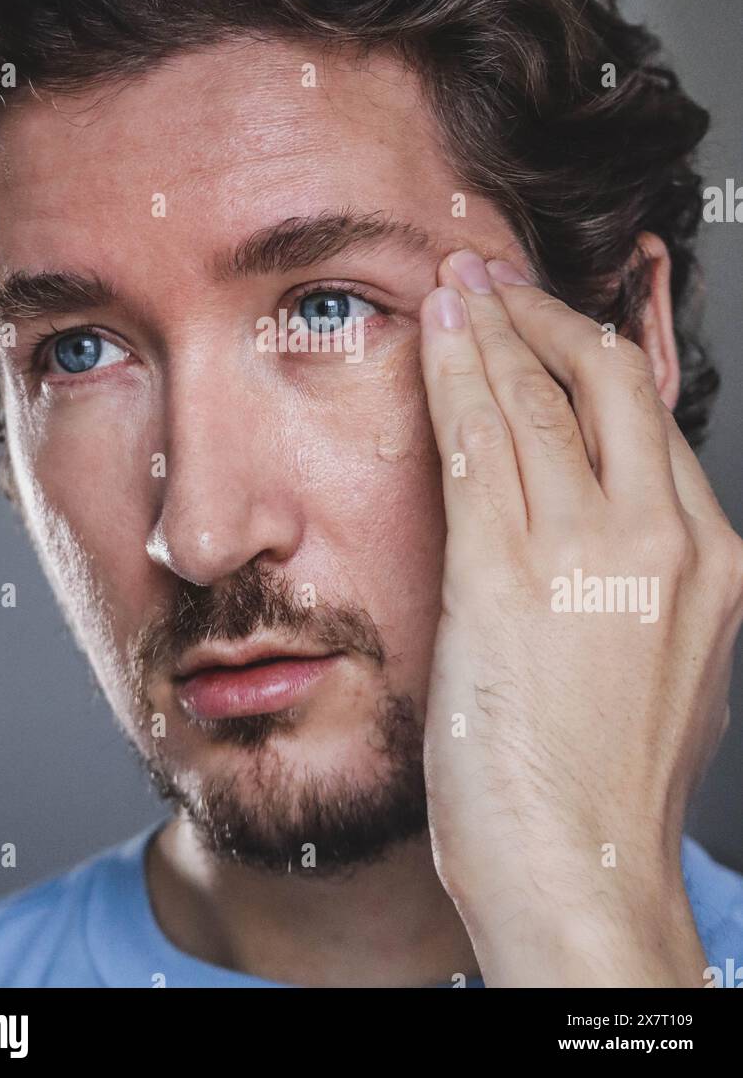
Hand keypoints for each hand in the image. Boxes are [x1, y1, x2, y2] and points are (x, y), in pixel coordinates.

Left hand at [419, 249, 742, 986]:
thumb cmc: (604, 783)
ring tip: (455, 284)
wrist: (580, 872)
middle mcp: (666, 539)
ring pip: (537, 398)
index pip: (650, 419)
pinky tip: (435, 338)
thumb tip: (600, 516)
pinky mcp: (511, 575)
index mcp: (713, 559)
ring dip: (489, 328)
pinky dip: (455, 376)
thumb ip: (643, 578)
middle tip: (497, 277)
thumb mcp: (660, 661)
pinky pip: (480, 444)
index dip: (591, 354)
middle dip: (545, 314)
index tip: (550, 322)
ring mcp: (591, 553)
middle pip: (609, 381)